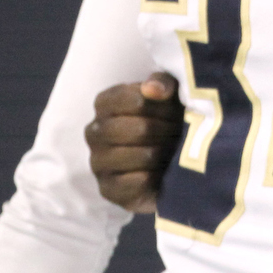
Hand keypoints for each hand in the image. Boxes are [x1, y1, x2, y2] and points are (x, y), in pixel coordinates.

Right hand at [86, 73, 183, 213]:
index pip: (126, 98)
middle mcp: (95, 132)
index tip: (171, 108)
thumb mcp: (171, 96)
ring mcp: (98, 162)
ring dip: (164, 154)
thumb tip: (152, 88)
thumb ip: (163, 82)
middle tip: (178, 132)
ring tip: (173, 152)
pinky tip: (163, 173)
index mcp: (105, 105)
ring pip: (139, 155)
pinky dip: (156, 177)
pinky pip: (135, 182)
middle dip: (166, 130)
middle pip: (137, 128)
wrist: (173, 163)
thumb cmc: (169, 121)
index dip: (156, 104)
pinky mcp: (108, 190)